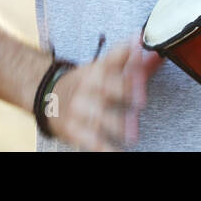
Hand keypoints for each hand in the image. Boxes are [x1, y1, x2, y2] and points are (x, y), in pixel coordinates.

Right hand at [46, 36, 162, 150]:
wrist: (47, 96)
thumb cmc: (85, 83)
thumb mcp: (102, 68)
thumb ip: (129, 60)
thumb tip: (153, 49)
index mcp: (96, 69)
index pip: (111, 60)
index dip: (126, 55)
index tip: (139, 51)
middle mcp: (86, 87)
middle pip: (106, 86)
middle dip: (124, 91)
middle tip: (141, 99)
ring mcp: (78, 108)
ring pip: (98, 115)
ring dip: (116, 124)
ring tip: (133, 133)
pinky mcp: (73, 129)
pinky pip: (89, 140)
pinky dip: (103, 148)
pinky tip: (116, 151)